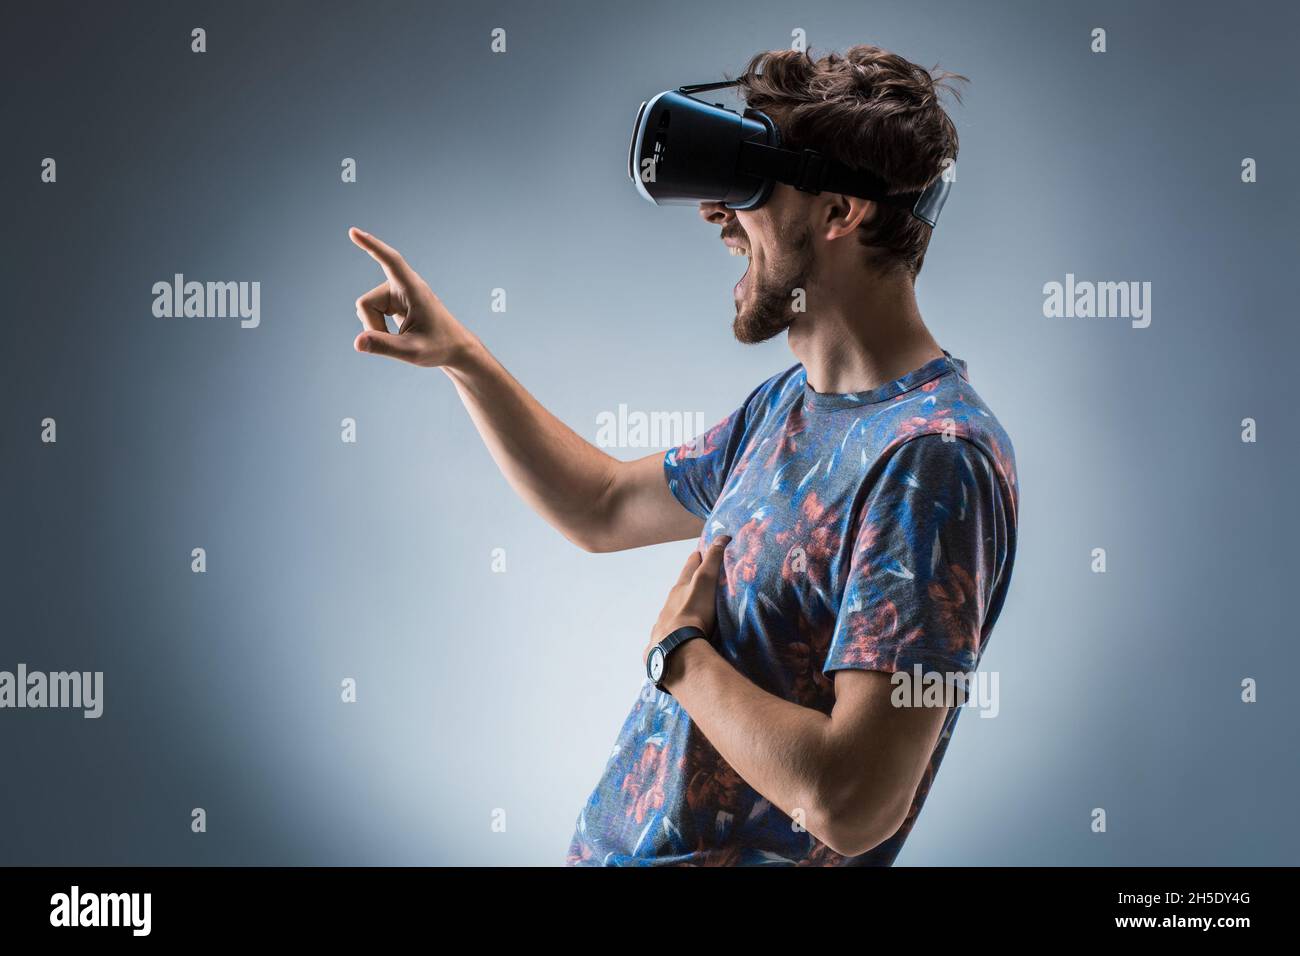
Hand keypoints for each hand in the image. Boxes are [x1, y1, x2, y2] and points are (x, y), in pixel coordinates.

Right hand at [348, 227, 478, 367]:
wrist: (453, 348)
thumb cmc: (439, 347)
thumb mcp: (412, 351)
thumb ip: (384, 346)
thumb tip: (356, 342)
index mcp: (413, 289)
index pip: (390, 261)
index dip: (371, 246)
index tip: (353, 232)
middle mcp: (402, 286)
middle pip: (365, 303)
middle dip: (372, 325)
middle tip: (399, 342)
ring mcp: (396, 293)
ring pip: (365, 308)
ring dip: (375, 327)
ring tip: (402, 337)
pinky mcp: (392, 301)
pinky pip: (370, 313)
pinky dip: (377, 327)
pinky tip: (395, 333)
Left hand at [643, 536, 730, 668]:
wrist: (675, 647)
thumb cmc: (693, 612)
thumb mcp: (705, 582)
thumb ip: (713, 561)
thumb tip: (722, 537)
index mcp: (680, 587)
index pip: (691, 565)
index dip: (698, 557)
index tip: (703, 553)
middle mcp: (669, 602)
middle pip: (680, 587)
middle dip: (689, 581)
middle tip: (701, 580)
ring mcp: (664, 622)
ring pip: (673, 609)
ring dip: (682, 606)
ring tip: (694, 610)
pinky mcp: (662, 640)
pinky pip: (670, 631)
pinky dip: (677, 628)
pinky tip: (682, 634)